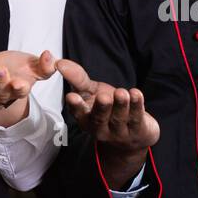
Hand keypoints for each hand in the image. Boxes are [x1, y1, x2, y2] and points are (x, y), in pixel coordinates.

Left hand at [0, 49, 56, 105]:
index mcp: (19, 89)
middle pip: (1, 92)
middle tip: (1, 69)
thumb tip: (49, 55)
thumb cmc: (20, 67)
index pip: (20, 93)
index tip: (19, 83)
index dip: (19, 89)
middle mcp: (3, 92)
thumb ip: (45, 65)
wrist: (3, 65)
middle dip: (1, 81)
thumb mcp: (35, 65)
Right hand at [56, 58, 159, 186]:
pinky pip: (137, 118)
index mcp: (85, 118)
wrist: (133, 134)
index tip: (71, 96)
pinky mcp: (138, 130)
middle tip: (103, 97)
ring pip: (119, 118)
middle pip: (100, 118)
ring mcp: (119, 132)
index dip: (76, 106)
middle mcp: (100, 128)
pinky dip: (137, 105)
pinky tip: (136, 94)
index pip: (79, 113)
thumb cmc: (108, 108)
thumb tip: (60, 62)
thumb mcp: (90, 92)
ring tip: (122, 93)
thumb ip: (76, 78)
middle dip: (101, 108)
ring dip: (121, 105)